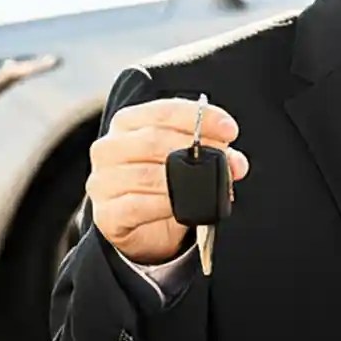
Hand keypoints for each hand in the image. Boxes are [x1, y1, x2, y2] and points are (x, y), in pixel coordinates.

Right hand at [87, 97, 249, 265]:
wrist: (141, 229)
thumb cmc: (161, 185)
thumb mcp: (184, 161)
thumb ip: (209, 153)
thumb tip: (236, 161)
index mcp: (127, 123)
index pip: (163, 111)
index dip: (199, 118)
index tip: (228, 129)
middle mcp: (109, 148)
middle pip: (154, 140)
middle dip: (198, 149)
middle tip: (228, 160)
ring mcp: (103, 181)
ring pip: (148, 174)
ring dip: (188, 181)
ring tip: (213, 186)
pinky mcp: (106, 213)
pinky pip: (138, 206)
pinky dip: (166, 205)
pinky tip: (184, 207)